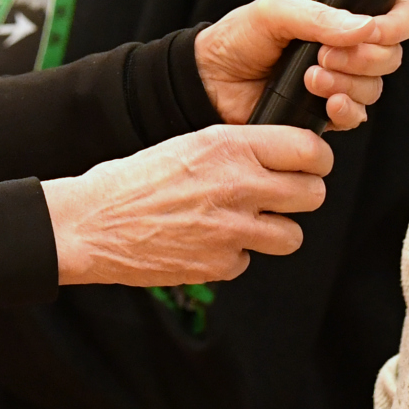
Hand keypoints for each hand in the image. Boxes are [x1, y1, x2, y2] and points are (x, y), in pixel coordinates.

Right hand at [43, 124, 332, 286]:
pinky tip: (207, 241)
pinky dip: (234, 254)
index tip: (310, 165)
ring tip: (244, 223)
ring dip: (274, 231)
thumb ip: (239, 149)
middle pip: (313, 194)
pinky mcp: (221, 264)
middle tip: (283, 197)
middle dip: (302, 196)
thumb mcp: (190, 144)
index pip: (309, 149)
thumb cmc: (135, 180)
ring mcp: (232, 229)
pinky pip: (249, 260)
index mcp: (231, 146)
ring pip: (292, 235)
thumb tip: (280, 157)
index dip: (316, 159)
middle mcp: (238, 185)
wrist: (93, 223)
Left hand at [193, 0, 408, 128]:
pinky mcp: (326, 113)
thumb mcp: (275, 13)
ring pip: (375, 88)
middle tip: (323, 56)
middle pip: (391, 57)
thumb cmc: (238, 38)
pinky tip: (326, 104)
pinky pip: (357, 117)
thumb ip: (320, 16)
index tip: (372, 31)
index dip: (396, 25)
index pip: (398, 15)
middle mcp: (347, 48)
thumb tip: (366, 27)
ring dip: (348, 84)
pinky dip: (346, 110)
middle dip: (364, 58)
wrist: (210, 81)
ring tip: (311, 78)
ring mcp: (339, 82)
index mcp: (342, 16)